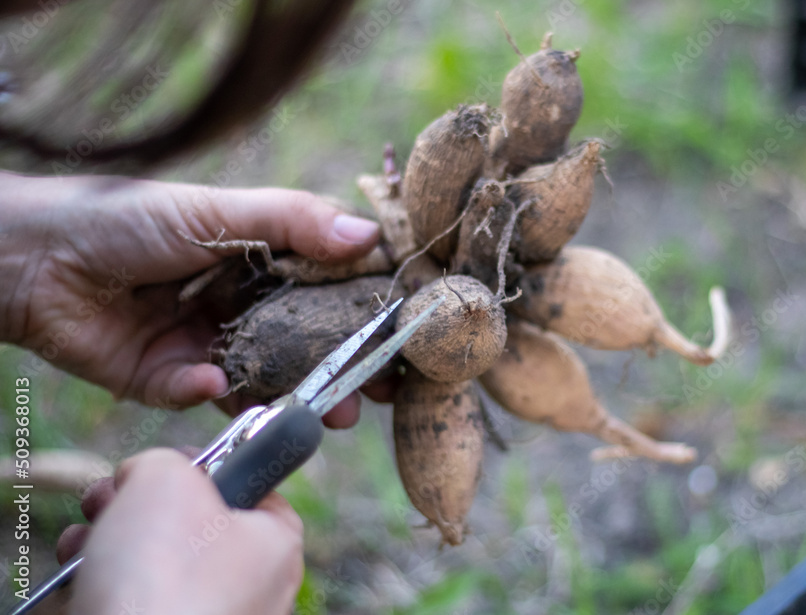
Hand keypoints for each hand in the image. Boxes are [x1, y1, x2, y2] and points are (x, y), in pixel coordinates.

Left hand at [0, 172, 383, 425]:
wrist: (33, 257)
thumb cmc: (125, 216)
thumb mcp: (217, 210)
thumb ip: (292, 224)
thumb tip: (371, 237)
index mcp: (258, 261)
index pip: (325, 291)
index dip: (363, 315)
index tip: (403, 336)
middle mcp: (240, 305)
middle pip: (304, 344)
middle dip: (342, 370)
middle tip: (379, 392)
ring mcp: (206, 344)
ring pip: (264, 378)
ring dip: (295, 396)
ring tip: (329, 414)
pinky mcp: (167, 378)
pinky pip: (201, 394)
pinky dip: (208, 392)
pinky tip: (211, 383)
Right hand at [58, 448, 303, 614]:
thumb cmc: (160, 574)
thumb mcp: (166, 479)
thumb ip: (165, 462)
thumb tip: (147, 475)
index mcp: (277, 546)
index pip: (256, 488)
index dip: (210, 466)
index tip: (173, 464)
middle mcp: (256, 590)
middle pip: (196, 523)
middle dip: (142, 503)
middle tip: (112, 495)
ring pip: (157, 562)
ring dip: (111, 539)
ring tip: (87, 538)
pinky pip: (136, 601)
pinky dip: (103, 582)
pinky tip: (78, 572)